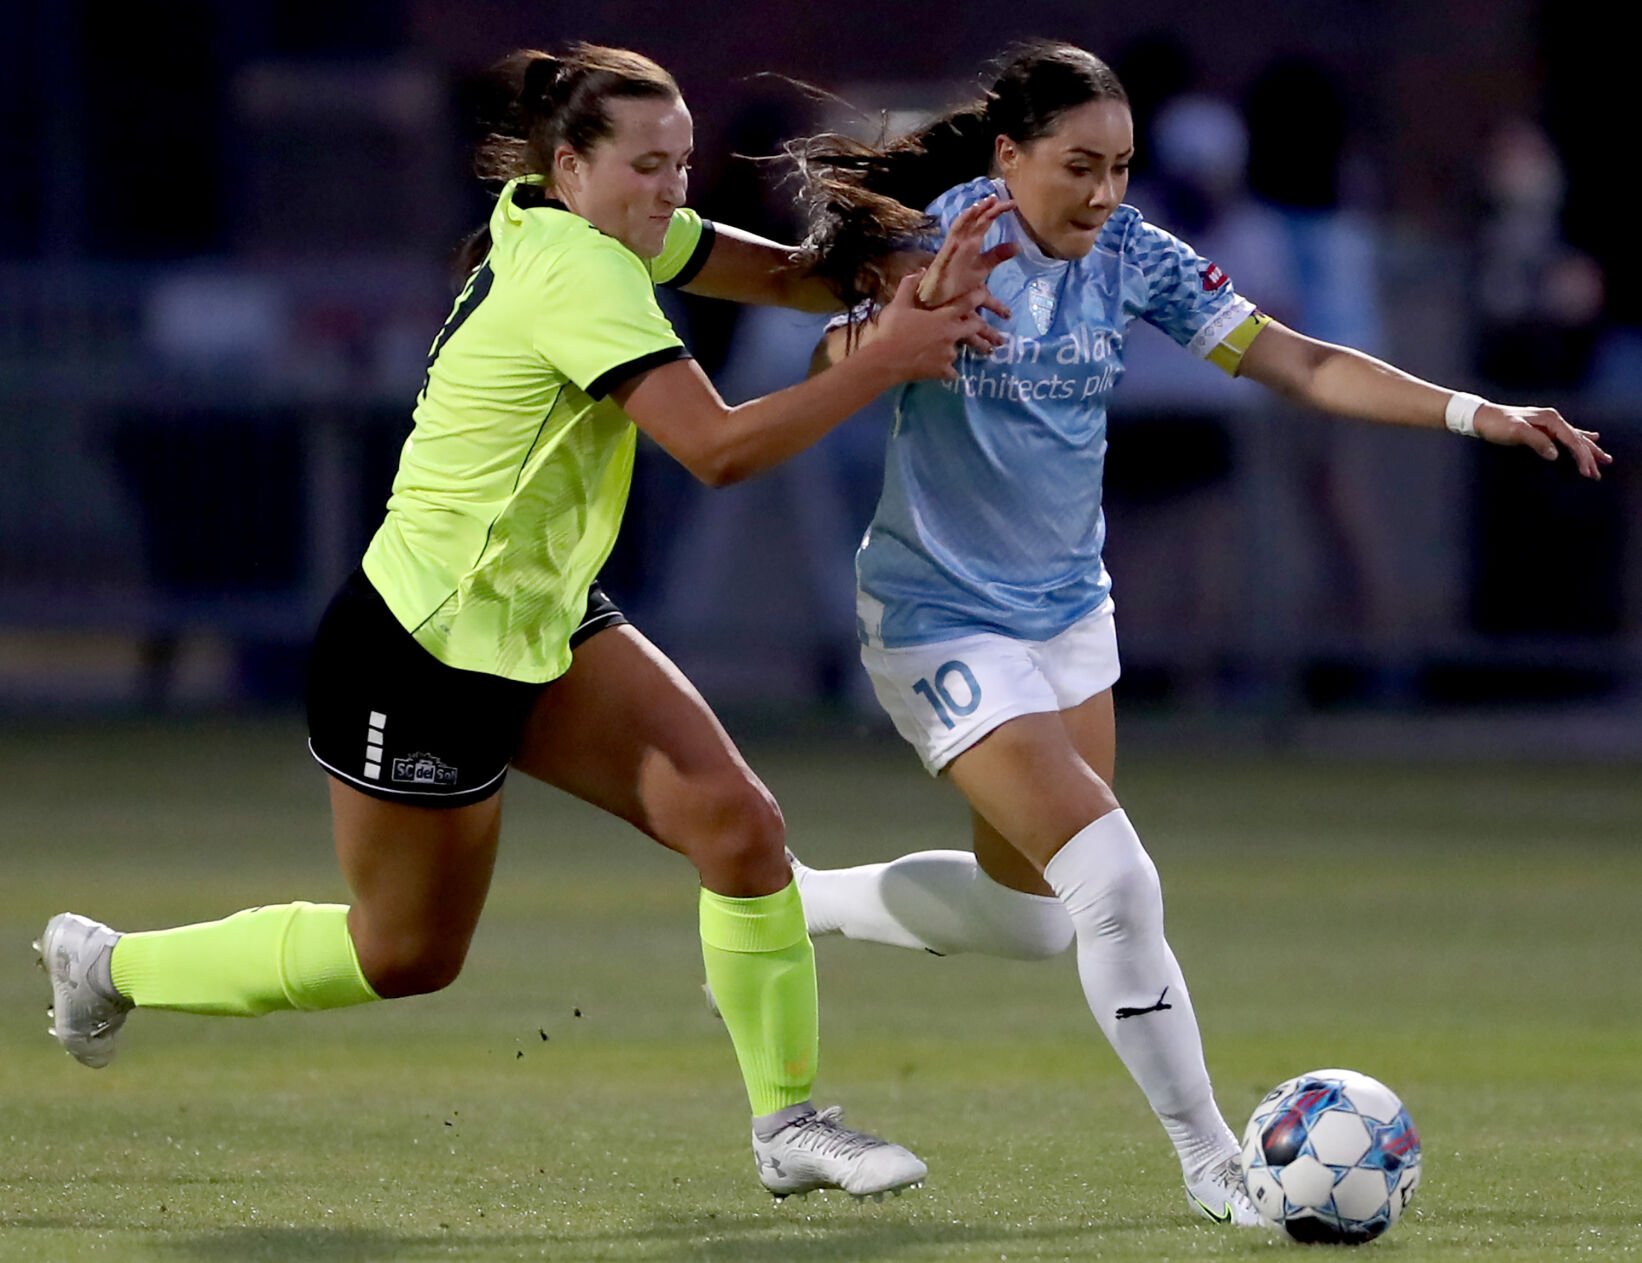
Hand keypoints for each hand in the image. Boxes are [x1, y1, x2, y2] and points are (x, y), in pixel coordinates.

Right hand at [873, 270, 991, 381]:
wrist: (884, 360)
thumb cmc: (891, 330)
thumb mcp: (898, 304)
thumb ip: (909, 286)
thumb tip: (920, 271)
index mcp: (942, 317)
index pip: (967, 303)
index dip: (977, 297)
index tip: (983, 294)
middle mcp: (950, 334)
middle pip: (974, 328)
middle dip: (978, 325)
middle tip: (976, 324)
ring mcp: (948, 355)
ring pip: (958, 350)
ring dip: (952, 349)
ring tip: (943, 350)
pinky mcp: (942, 371)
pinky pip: (951, 372)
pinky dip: (947, 371)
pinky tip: (941, 370)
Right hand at [917, 194, 1018, 317]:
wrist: (940, 300)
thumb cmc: (958, 282)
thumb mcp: (983, 268)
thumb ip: (997, 256)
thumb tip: (1018, 246)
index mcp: (971, 242)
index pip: (984, 222)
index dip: (996, 211)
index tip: (1012, 204)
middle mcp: (960, 243)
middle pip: (972, 222)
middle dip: (982, 209)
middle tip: (995, 198)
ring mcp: (949, 253)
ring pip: (956, 232)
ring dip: (964, 220)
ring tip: (975, 208)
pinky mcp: (940, 266)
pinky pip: (945, 256)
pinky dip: (950, 248)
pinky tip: (955, 241)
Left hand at [1473, 403, 1613, 479]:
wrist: (1482, 417)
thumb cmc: (1497, 425)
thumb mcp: (1516, 432)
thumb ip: (1537, 442)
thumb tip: (1555, 454)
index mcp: (1550, 420)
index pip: (1572, 441)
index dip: (1582, 457)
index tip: (1588, 472)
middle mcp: (1553, 419)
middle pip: (1577, 440)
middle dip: (1590, 457)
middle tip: (1598, 473)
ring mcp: (1548, 422)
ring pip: (1575, 437)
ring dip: (1589, 449)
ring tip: (1605, 459)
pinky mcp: (1543, 427)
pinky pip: (1567, 435)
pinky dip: (1580, 438)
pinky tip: (1591, 437)